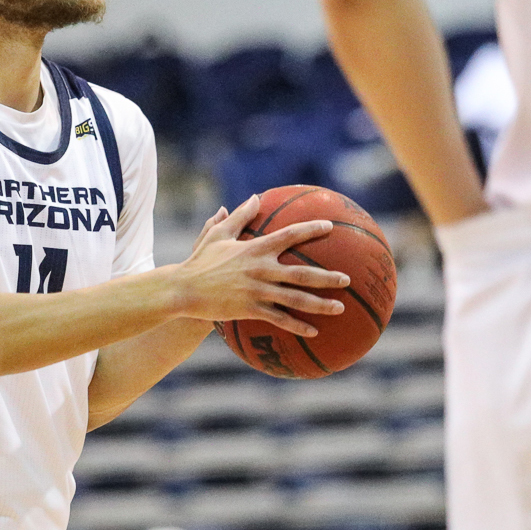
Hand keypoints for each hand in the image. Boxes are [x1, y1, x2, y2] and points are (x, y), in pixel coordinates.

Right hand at [173, 196, 349, 335]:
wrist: (183, 290)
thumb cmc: (200, 261)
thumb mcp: (216, 234)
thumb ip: (238, 216)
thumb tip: (253, 197)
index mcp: (255, 248)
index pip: (289, 235)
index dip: (311, 230)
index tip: (330, 227)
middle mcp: (261, 269)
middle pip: (302, 272)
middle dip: (327, 276)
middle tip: (347, 278)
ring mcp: (257, 291)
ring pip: (295, 299)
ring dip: (320, 304)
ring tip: (340, 307)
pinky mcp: (250, 310)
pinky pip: (279, 319)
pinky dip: (297, 326)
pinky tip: (314, 332)